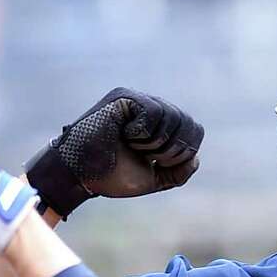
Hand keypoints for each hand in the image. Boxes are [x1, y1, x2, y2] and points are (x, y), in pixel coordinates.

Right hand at [24, 88, 203, 218]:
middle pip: (188, 123)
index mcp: (161, 127)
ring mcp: (139, 101)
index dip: (185, 152)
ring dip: (156, 143)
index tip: (160, 164)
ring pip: (173, 117)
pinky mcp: (125, 97)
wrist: (82, 174)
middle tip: (148, 157)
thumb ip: (177, 172)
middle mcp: (152, 110)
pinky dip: (144, 132)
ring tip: (134, 147)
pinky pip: (154, 111)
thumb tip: (195, 157)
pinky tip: (127, 136)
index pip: (194, 130)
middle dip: (173, 150)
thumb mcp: (153, 179)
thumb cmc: (112, 177)